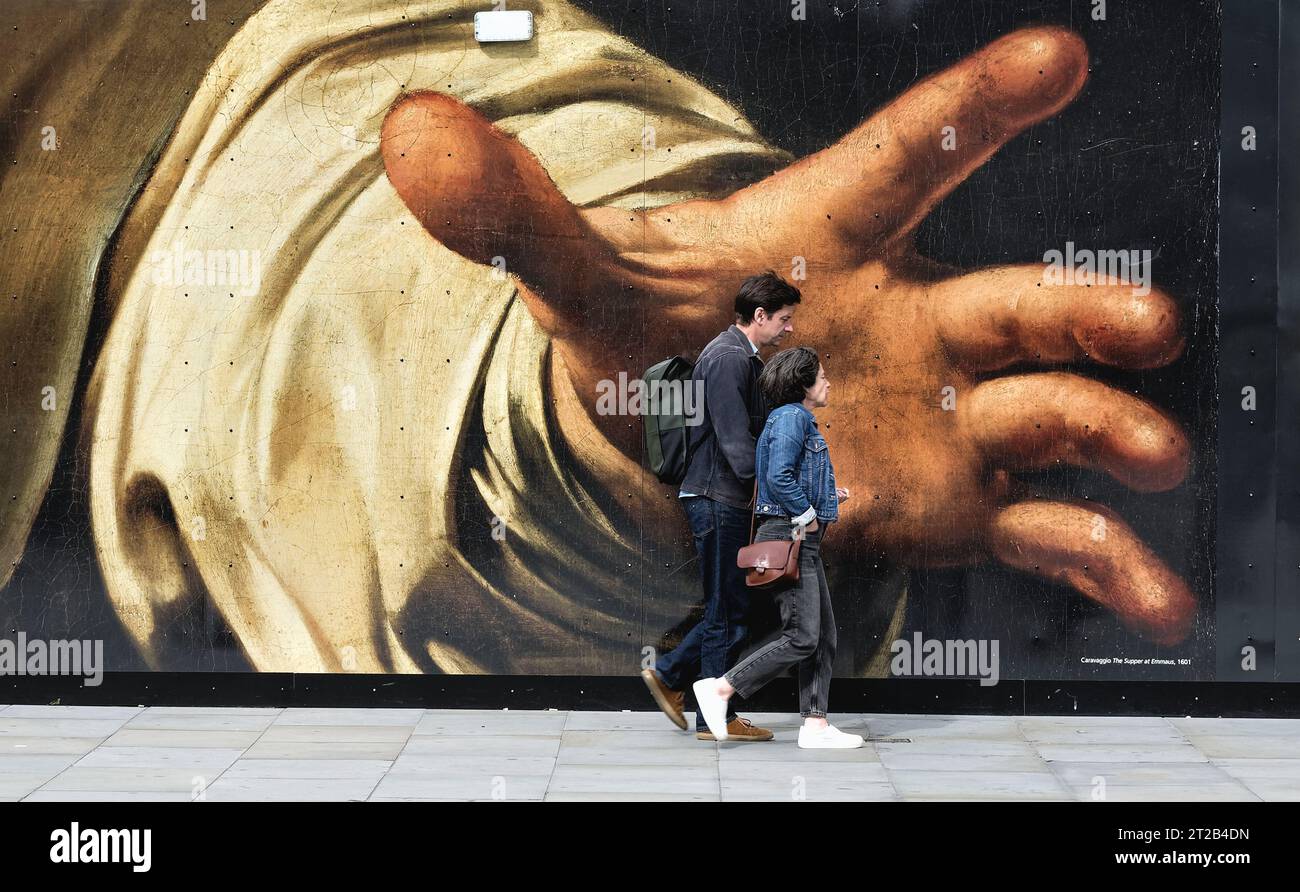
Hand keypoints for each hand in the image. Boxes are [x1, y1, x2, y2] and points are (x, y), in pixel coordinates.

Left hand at [380, 27, 1194, 644]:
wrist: (671, 423)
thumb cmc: (645, 330)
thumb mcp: (576, 275)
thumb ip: (508, 213)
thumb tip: (411, 130)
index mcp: (826, 242)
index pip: (903, 161)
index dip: (974, 113)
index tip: (1058, 62)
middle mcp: (904, 319)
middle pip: (1011, 300)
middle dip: (1080, 311)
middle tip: (1144, 323)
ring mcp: (932, 414)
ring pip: (1040, 410)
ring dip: (1102, 428)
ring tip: (1151, 451)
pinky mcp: (940, 500)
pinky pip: (1035, 525)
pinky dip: (1100, 556)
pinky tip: (1154, 593)